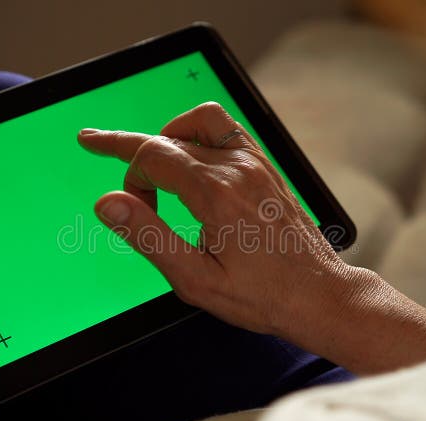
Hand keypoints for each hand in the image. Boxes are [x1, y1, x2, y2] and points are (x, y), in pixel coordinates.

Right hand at [79, 102, 354, 335]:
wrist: (318, 295)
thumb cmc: (261, 295)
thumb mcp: (195, 278)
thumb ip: (148, 236)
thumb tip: (107, 203)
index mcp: (216, 194)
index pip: (152, 155)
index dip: (124, 167)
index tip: (110, 175)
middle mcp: (237, 169)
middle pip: (169, 140)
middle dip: (139, 161)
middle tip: (120, 178)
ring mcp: (256, 164)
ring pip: (200, 121)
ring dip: (170, 136)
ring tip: (157, 167)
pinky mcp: (266, 167)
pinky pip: (228, 129)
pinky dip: (200, 135)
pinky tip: (192, 160)